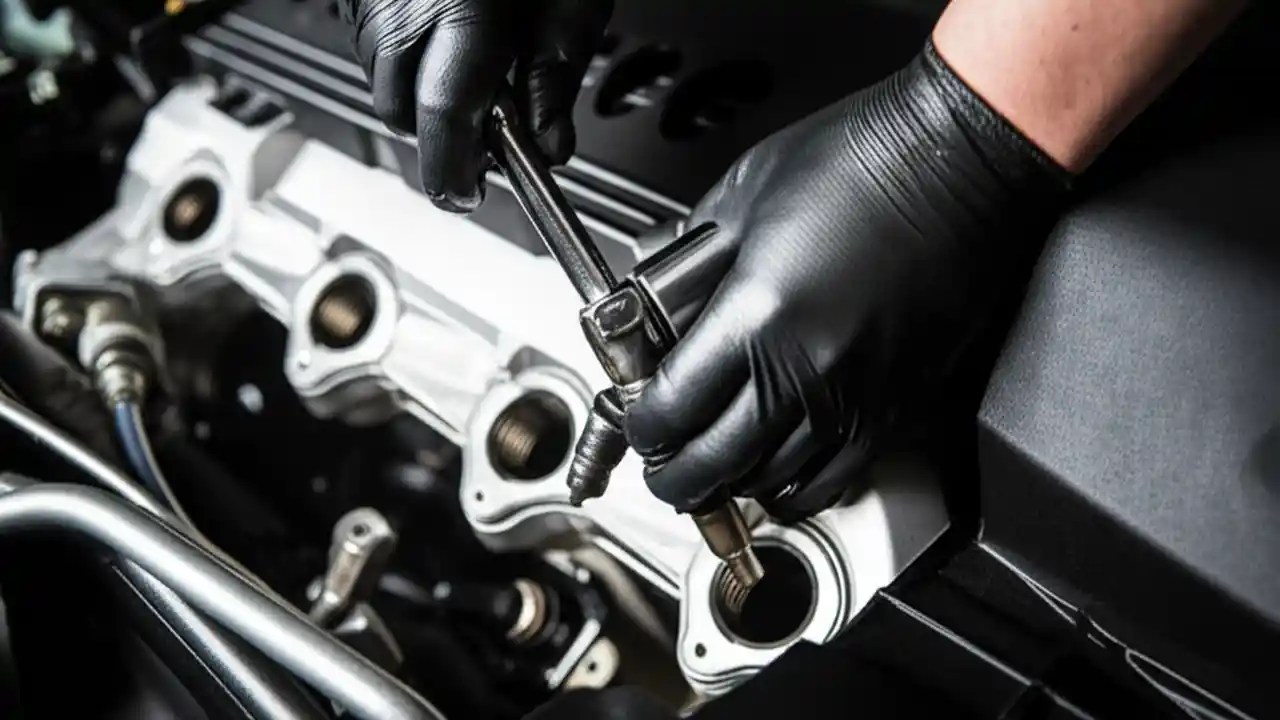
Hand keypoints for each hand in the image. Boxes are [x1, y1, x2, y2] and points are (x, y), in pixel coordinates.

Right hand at [339, 0, 611, 211]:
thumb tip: (549, 145)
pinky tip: (444, 35)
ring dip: (420, 95)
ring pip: (379, 79)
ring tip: (474, 67)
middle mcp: (401, 2)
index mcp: (461, 8)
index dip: (456, 171)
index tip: (472, 194)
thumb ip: (556, 76)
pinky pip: (369, 41)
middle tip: (491, 128)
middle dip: (442, 133)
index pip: (444, 119)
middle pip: (400, 111)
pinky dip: (405, 57)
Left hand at [625, 42, 1069, 519]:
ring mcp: (854, 397)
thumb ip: (693, 257)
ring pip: (770, 483)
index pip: (672, 407)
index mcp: (756, 314)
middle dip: (674, 473)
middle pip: (714, 463)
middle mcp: (804, 370)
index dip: (644, 425)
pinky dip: (792, 491)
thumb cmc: (866, 160)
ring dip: (730, 481)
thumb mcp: (746, 192)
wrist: (964, 162)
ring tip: (711, 465)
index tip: (640, 420)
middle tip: (661, 461)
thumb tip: (662, 300)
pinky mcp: (896, 407)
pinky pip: (832, 483)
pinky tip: (774, 473)